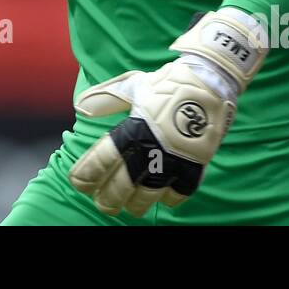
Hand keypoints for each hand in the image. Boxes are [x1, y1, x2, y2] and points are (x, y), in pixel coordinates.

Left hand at [67, 7, 266, 217]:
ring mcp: (175, 160)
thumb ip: (106, 99)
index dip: (88, 174)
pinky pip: (179, 192)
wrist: (210, 81)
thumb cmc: (167, 83)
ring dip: (135, 204)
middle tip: (102, 203)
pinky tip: (160, 198)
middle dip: (108, 198)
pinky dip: (169, 198)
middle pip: (122, 184)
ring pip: (149, 194)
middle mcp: (152, 148)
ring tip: (128, 208)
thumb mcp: (133, 85)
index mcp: (134, 128)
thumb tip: (81, 108)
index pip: (103, 159)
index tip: (78, 182)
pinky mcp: (195, 165)